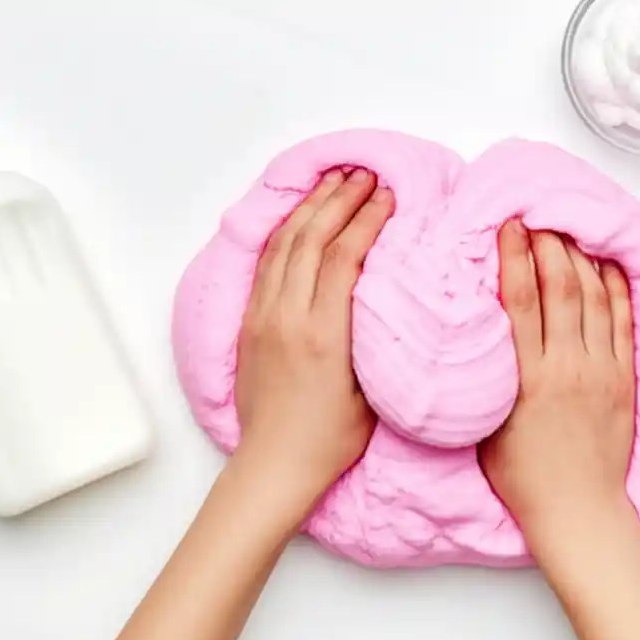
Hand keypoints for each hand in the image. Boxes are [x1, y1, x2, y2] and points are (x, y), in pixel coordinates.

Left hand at [234, 168, 392, 491]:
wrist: (275, 464)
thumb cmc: (329, 440)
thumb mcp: (371, 392)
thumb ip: (377, 339)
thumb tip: (390, 295)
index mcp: (323, 334)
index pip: (344, 256)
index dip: (367, 220)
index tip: (388, 197)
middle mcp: (287, 317)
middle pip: (311, 239)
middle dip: (339, 200)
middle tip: (364, 175)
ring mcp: (262, 317)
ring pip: (284, 245)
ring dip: (310, 208)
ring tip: (333, 182)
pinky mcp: (249, 323)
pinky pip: (266, 264)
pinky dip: (285, 232)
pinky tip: (300, 218)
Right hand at [481, 219, 635, 527]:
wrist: (576, 510)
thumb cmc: (523, 476)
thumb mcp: (486, 426)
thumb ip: (486, 377)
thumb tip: (476, 333)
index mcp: (526, 379)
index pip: (520, 301)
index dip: (514, 257)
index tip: (508, 227)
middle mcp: (566, 368)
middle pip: (560, 289)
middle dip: (548, 246)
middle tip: (537, 220)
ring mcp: (600, 371)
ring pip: (592, 298)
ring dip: (579, 260)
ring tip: (566, 233)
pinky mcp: (623, 380)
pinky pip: (622, 322)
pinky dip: (615, 288)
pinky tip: (606, 265)